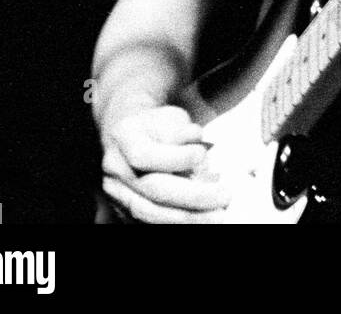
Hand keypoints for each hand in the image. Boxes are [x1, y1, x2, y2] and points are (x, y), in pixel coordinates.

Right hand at [101, 104, 232, 223]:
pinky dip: (181, 223)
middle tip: (224, 196)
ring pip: (152, 213)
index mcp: (122, 138)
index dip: (174, 158)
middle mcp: (115, 170)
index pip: (144, 155)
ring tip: (219, 215)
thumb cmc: (157, 126)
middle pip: (152, 189)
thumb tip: (197, 144)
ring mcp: (118, 196)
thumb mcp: (170, 117)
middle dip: (192, 196)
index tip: (202, 154)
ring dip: (190, 217)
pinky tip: (204, 221)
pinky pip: (153, 224)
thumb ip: (182, 131)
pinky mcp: (126, 215)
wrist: (131, 140)